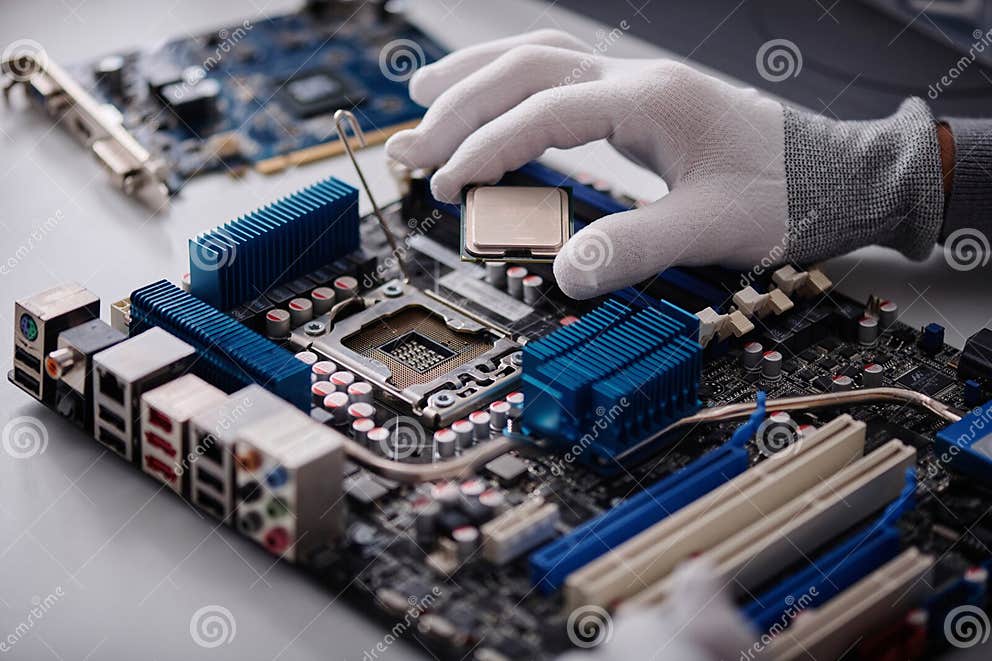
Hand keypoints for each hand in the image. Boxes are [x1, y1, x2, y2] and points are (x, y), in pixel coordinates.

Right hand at [385, 29, 788, 298]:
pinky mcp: (639, 98)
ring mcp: (636, 82)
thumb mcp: (712, 231)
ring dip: (475, 74)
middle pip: (525, 68)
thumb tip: (563, 274)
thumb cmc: (785, 196)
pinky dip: (512, 80)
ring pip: (538, 55)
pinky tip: (492, 96)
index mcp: (650, 101)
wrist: (835, 174)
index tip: (446, 185)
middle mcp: (636, 79)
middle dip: (459, 107)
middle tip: (409, 148)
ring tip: (421, 94)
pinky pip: (559, 70)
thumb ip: (635, 249)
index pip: (544, 111)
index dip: (487, 147)